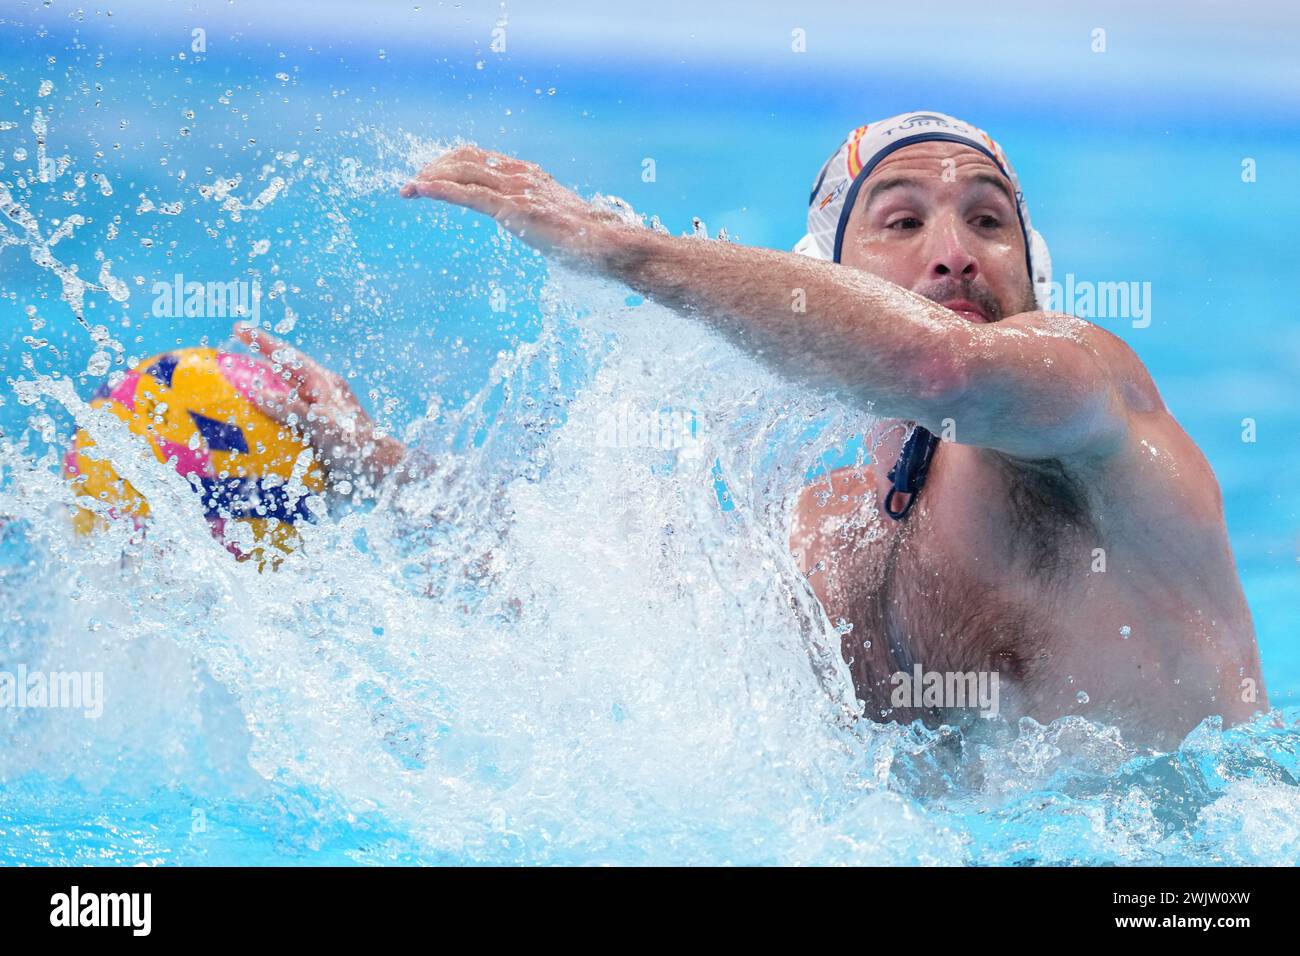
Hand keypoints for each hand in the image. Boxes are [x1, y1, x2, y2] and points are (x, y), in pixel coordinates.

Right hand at [233, 323, 405, 491]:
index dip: (263, 341)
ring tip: (233, 395)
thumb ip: (290, 408)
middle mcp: (320, 395)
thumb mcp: (322, 424)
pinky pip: (286, 422)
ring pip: (283, 397)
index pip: (288, 356)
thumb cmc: (357, 445)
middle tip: (227, 361)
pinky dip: (269, 423)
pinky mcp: (317, 433)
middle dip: (256, 366)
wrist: (381, 472)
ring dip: (260, 395)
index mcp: (324, 383)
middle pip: (282, 373)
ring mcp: (318, 413)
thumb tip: (256, 393)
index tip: (238, 329)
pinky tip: (253, 433)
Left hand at [399, 145, 629, 264]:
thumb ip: (534, 214)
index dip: (450, 162)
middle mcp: (520, 174)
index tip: (430, 176)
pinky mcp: (513, 210)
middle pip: (464, 158)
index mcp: (528, 174)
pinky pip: (467, 194)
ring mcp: (516, 190)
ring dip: (429, 176)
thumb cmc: (587, 240)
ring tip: (409, 188)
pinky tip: (419, 190)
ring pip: (461, 171)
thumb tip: (527, 224)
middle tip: (412, 185)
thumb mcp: (553, 219)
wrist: (610, 246)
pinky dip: (438, 189)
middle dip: (433, 167)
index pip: (478, 156)